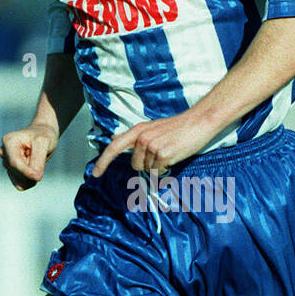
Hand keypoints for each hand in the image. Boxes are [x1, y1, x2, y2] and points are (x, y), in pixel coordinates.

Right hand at [0, 124, 57, 189]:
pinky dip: (29, 181)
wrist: (42, 133)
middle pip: (15, 172)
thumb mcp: (44, 143)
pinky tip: (34, 172)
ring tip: (38, 165)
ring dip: (30, 178)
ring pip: (18, 180)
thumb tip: (35, 178)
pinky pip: (20, 184)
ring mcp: (6, 161)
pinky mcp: (11, 170)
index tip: (38, 177)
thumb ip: (38, 160)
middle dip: (30, 174)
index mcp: (9, 142)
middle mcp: (4, 152)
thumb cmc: (43, 136)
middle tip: (41, 166)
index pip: (14, 162)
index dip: (26, 172)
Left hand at [91, 110, 214, 177]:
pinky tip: (174, 156)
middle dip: (146, 164)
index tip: (95, 173)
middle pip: (135, 165)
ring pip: (147, 169)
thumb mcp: (152, 127)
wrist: (199, 122)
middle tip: (161, 153)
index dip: (103, 162)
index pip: (114, 147)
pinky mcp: (162, 154)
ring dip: (158, 166)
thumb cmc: (178, 127)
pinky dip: (166, 168)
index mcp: (138, 130)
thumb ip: (134, 136)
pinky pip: (158, 172)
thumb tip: (114, 139)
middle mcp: (142, 138)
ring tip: (170, 151)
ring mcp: (151, 146)